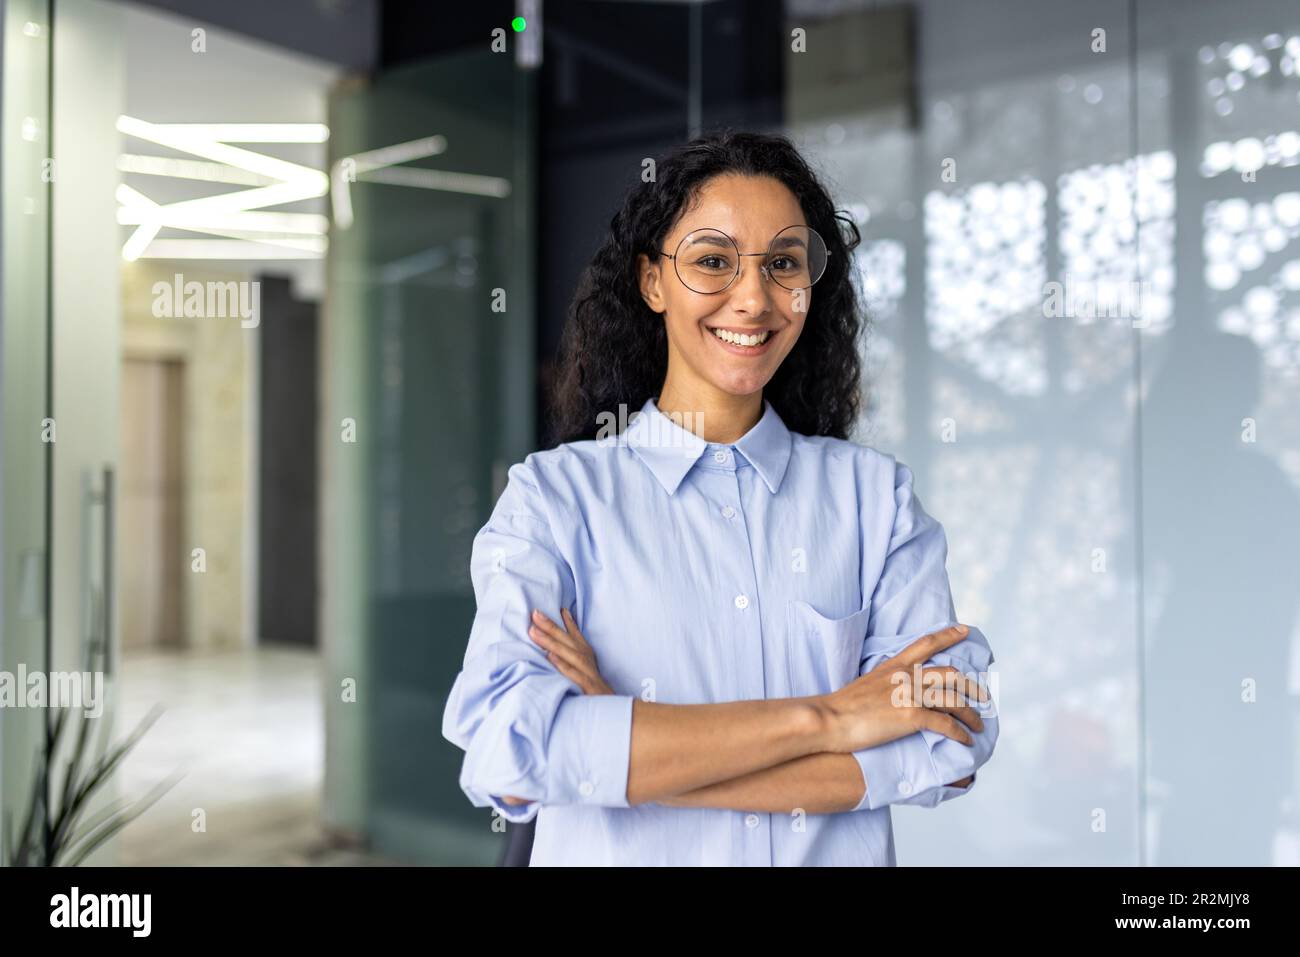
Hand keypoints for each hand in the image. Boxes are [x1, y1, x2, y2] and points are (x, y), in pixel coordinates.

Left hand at [527, 607, 615, 695]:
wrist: (612, 710)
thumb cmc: (594, 691)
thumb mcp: (584, 671)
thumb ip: (570, 659)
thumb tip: (552, 649)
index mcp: (586, 655)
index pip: (575, 635)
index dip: (567, 621)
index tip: (557, 607)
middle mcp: (587, 660)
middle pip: (567, 640)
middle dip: (550, 625)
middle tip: (534, 613)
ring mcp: (587, 673)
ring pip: (568, 654)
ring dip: (551, 641)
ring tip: (534, 631)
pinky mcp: (587, 687)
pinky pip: (573, 674)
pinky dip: (562, 664)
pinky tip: (550, 657)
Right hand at [818, 624, 988, 752]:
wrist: (829, 719)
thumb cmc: (841, 707)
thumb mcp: (866, 684)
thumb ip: (885, 684)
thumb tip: (893, 694)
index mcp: (893, 666)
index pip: (925, 644)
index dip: (947, 635)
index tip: (964, 630)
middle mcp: (906, 677)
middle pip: (950, 673)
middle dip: (972, 685)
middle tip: (983, 696)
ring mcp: (909, 695)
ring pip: (953, 700)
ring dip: (971, 714)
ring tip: (978, 725)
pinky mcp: (911, 716)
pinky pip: (946, 724)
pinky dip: (960, 733)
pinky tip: (966, 740)